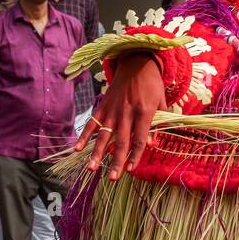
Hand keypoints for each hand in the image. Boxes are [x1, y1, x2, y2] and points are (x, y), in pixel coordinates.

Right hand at [75, 53, 165, 180]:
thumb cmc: (152, 84)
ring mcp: (112, 109)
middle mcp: (126, 112)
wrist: (137, 61)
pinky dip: (84, 135)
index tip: (131, 170)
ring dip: (98, 153)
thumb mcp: (161, 102)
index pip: (140, 139)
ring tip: (92, 168)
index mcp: (144, 112)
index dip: (135, 155)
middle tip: (112, 178)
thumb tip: (151, 144)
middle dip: (117, 161)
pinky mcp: (103, 105)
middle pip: (121, 141)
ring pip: (104, 135)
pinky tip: (77, 148)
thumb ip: (157, 123)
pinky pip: (92, 122)